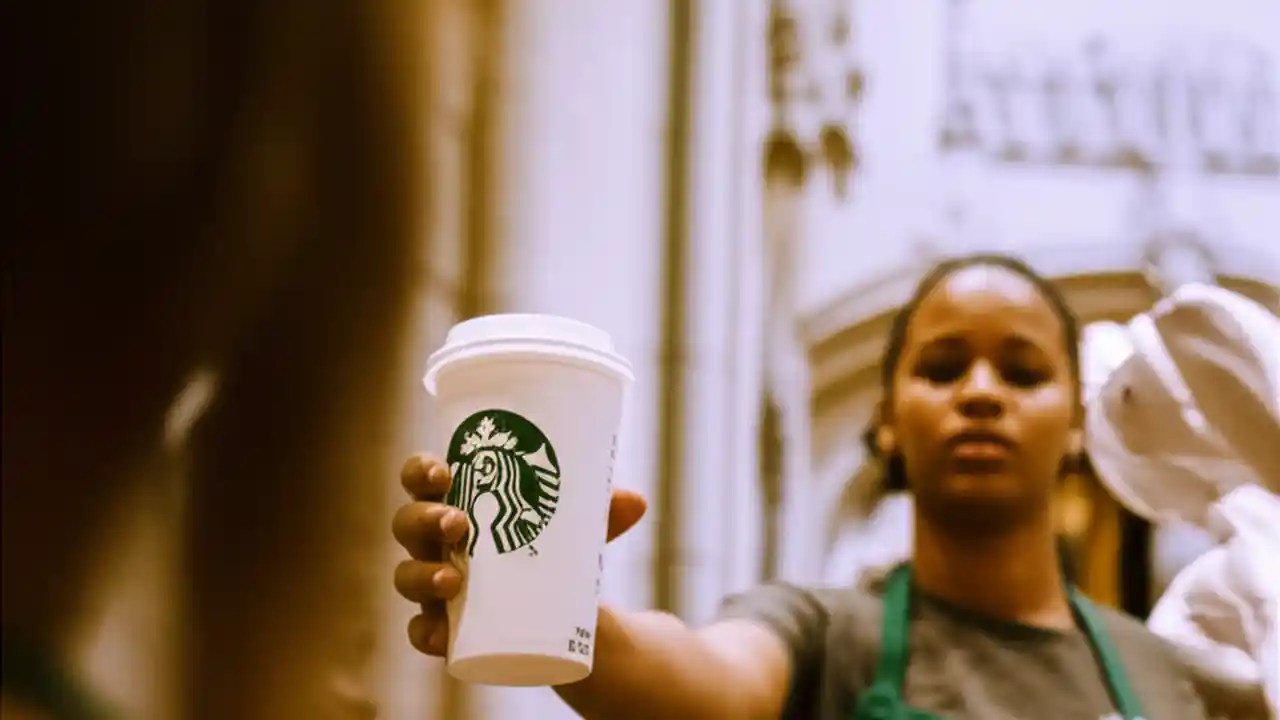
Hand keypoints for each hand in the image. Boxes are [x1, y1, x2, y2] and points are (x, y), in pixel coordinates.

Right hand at [393, 454, 647, 656]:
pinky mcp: (445, 625)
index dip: (420, 472)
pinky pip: (421, 631)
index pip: (420, 479)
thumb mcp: (576, 525)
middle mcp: (436, 541)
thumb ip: (602, 511)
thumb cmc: (551, 544)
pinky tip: (443, 633)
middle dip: (426, 520)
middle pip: (408, 524)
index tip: (442, 472)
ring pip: (406, 576)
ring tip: (455, 581)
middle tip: (459, 524)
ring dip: (423, 576)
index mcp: (456, 501)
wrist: (559, 606)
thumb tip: (636, 501)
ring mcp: (434, 584)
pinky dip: (428, 632)